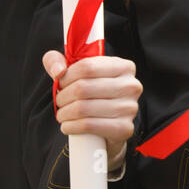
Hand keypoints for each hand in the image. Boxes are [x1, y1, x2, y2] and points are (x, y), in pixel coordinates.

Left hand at [43, 51, 140, 171]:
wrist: (109, 125)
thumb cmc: (92, 93)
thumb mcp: (75, 72)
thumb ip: (57, 61)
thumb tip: (58, 71)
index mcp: (124, 66)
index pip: (86, 66)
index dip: (66, 76)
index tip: (60, 84)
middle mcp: (131, 85)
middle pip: (83, 88)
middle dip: (63, 96)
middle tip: (59, 101)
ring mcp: (130, 107)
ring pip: (83, 108)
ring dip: (65, 113)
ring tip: (62, 114)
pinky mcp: (124, 128)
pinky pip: (88, 125)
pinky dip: (71, 126)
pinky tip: (67, 126)